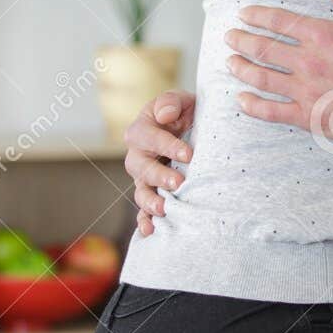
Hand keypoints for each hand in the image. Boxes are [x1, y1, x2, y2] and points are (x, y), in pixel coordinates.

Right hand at [127, 91, 194, 237]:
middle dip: (158, 176)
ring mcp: (143, 177)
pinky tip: (151, 231)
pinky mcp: (151, 193)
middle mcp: (138, 155)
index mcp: (141, 130)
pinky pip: (142, 210)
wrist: (194, 130)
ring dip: (150, 202)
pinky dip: (144, 221)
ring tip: (164, 210)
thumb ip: (171, 102)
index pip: (149, 138)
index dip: (167, 145)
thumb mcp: (181, 100)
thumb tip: (165, 114)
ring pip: (140, 191)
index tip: (188, 154)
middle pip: (141, 168)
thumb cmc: (186, 113)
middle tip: (178, 183)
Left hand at [229, 0, 332, 157]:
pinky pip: (271, 112)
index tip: (244, 14)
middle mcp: (308, 61)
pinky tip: (242, 99)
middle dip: (241, 40)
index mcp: (322, 35)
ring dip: (241, 68)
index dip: (256, 16)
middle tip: (230, 37)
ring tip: (230, 63)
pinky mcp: (309, 116)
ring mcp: (306, 90)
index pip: (278, 21)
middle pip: (262, 48)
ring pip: (261, 78)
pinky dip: (252, 105)